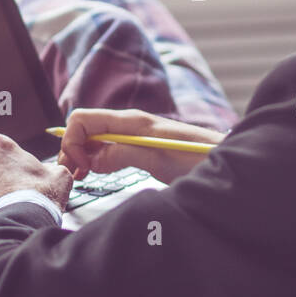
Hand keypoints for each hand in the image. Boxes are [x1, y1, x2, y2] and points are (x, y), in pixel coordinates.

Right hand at [58, 107, 226, 185]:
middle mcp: (128, 124)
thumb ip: (123, 154)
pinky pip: (108, 148)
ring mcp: (132, 135)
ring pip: (94, 139)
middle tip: (74, 176)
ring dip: (83, 156)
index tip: (82, 166)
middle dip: (73, 150)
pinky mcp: (139, 147)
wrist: (222, 160)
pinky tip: (97, 173)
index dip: (73, 142)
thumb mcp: (157, 158)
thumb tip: (92, 159)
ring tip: (82, 177)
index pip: (82, 119)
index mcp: (130, 121)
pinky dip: (96, 160)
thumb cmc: (196, 158)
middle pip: (84, 128)